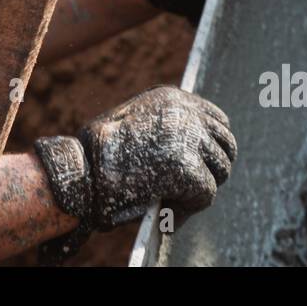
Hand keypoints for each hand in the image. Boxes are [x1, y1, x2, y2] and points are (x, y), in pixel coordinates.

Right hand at [34, 85, 235, 262]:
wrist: (81, 174)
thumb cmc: (95, 155)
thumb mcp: (129, 123)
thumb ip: (160, 127)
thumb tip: (189, 145)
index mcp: (170, 97)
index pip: (217, 119)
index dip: (213, 145)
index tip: (205, 163)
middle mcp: (184, 112)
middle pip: (226, 144)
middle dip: (213, 168)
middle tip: (189, 188)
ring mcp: (188, 138)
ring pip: (219, 171)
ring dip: (201, 188)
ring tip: (173, 199)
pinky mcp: (188, 169)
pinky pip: (206, 195)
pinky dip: (189, 208)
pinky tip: (166, 208)